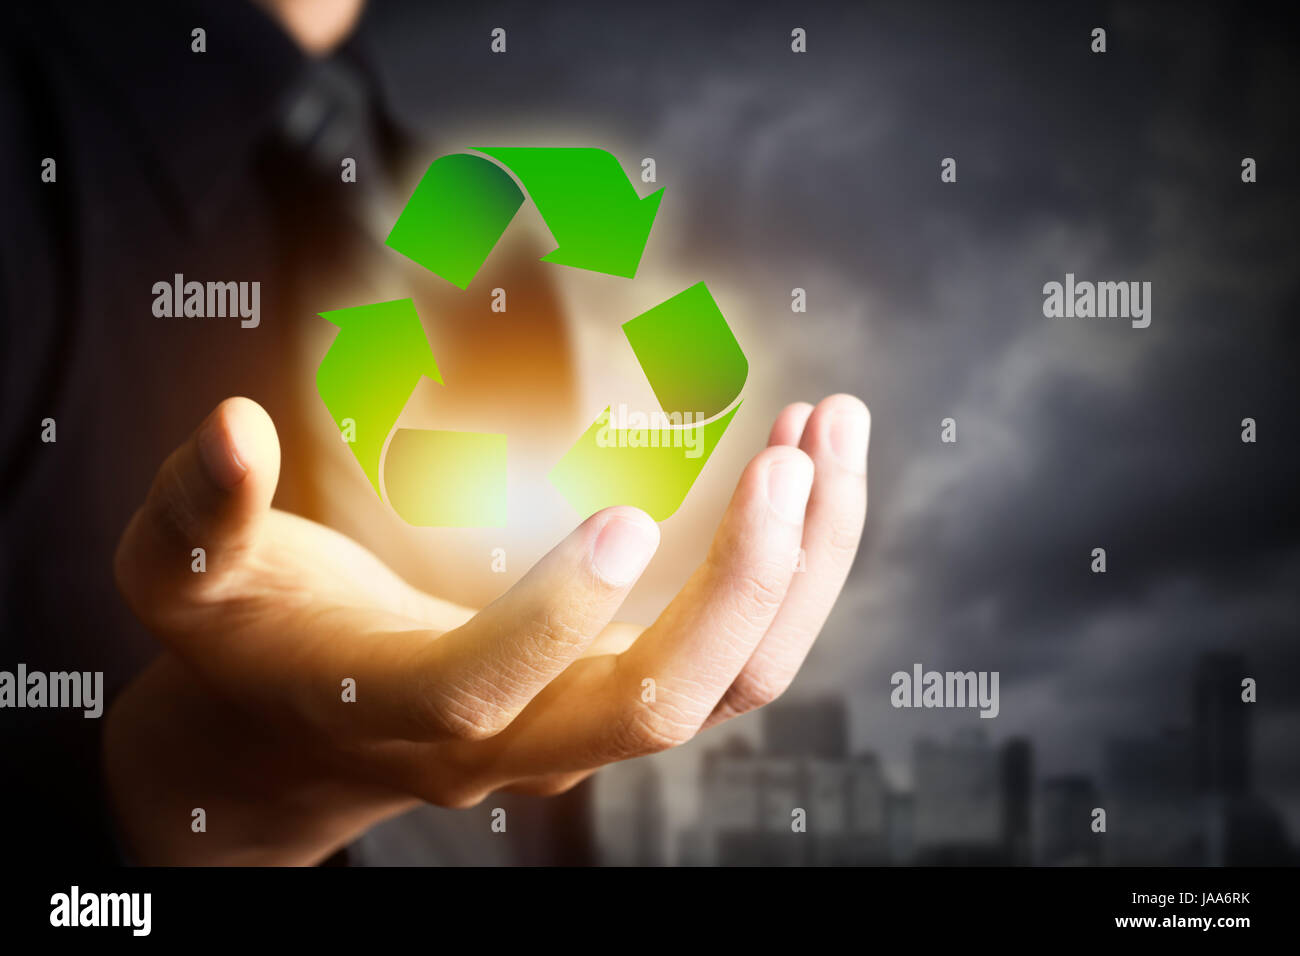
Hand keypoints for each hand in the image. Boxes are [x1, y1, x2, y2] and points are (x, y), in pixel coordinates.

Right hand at [106, 394, 868, 863]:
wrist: (297, 736)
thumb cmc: (246, 641)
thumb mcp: (185, 572)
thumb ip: (200, 508)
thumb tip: (233, 426)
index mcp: (401, 705)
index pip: (486, 689)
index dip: (555, 617)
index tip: (627, 513)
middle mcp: (514, 742)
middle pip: (656, 706)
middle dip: (744, 583)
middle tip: (793, 448)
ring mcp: (584, 729)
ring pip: (730, 687)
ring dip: (800, 566)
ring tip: (830, 431)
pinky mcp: (623, 697)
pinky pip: (739, 660)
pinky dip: (790, 572)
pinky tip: (807, 471)